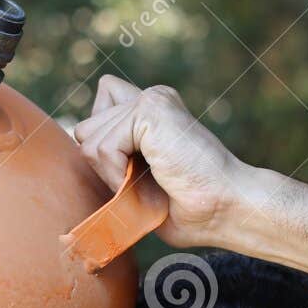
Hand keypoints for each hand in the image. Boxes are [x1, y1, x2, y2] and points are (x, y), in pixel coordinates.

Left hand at [72, 75, 245, 245]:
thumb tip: (80, 148)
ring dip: (111, 174)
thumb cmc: (193, 210)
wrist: (227, 209)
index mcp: (154, 112)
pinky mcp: (150, 109)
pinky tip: (147, 181)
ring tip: (149, 184)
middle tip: (143, 184)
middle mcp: (153, 98)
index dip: (104, 150)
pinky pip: (102, 147)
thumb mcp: (141, 182)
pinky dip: (116, 175)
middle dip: (104, 164)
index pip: (98, 112)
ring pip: (88, 137)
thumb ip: (114, 160)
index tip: (134, 176)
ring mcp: (152, 99)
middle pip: (86, 127)